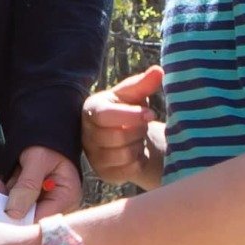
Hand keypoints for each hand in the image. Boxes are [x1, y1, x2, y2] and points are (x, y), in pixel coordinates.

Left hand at [0, 144, 81, 220]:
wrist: (43, 128)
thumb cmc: (47, 141)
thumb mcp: (38, 159)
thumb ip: (27, 184)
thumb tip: (13, 213)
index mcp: (67, 196)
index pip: (44, 219)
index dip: (22, 222)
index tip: (1, 214)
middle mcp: (57, 204)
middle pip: (29, 218)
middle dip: (8, 207)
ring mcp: (42, 201)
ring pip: (17, 210)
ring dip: (2, 198)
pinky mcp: (29, 198)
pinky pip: (12, 201)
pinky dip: (2, 192)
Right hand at [81, 65, 164, 185]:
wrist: (131, 136)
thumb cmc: (131, 109)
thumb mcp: (136, 94)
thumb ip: (144, 83)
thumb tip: (158, 70)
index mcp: (91, 109)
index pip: (104, 114)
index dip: (130, 115)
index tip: (150, 113)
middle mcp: (86, 134)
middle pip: (117, 136)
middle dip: (138, 130)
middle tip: (144, 124)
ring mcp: (93, 156)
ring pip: (123, 154)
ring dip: (139, 145)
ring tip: (139, 137)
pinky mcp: (104, 173)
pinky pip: (127, 171)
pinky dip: (138, 161)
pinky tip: (137, 152)